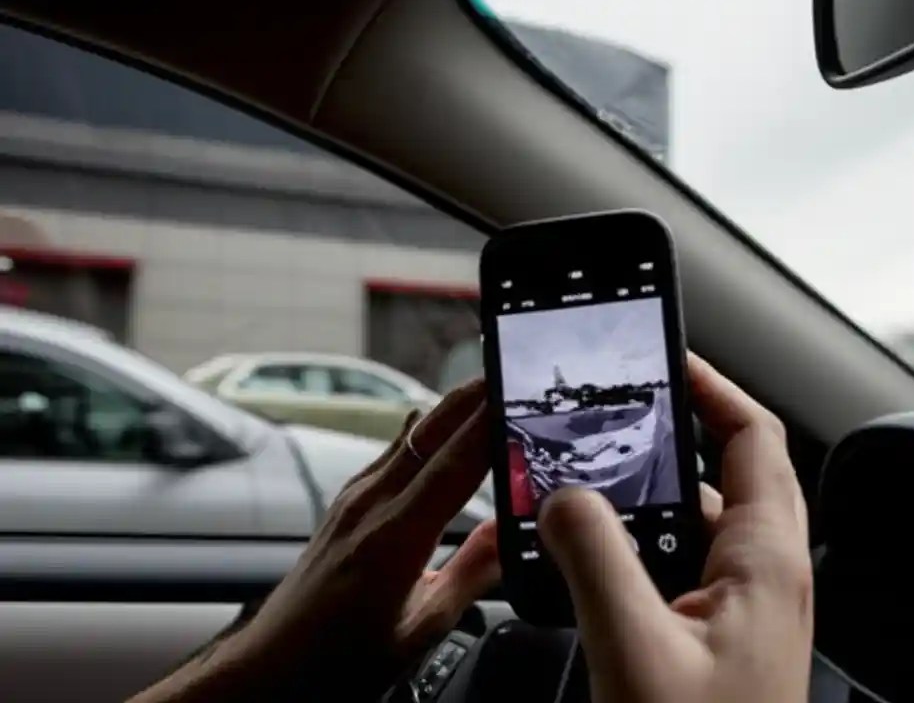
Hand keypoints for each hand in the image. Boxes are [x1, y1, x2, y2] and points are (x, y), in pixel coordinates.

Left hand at [130, 381, 498, 701]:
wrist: (273, 666)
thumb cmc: (340, 658)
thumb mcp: (424, 626)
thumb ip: (474, 571)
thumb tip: (515, 531)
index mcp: (394, 538)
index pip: (455, 461)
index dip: (491, 421)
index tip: (521, 390)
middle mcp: (370, 504)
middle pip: (431, 429)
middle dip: (475, 394)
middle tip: (514, 367)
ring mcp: (354, 498)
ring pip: (413, 433)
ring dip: (454, 408)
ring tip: (493, 389)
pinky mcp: (348, 502)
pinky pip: (396, 450)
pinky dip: (430, 433)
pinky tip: (446, 429)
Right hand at [539, 355, 812, 702]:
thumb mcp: (635, 649)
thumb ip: (595, 562)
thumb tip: (566, 497)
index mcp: (767, 563)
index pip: (754, 436)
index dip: (711, 386)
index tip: (663, 355)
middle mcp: (766, 579)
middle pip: (723, 473)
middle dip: (666, 441)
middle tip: (612, 419)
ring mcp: (745, 612)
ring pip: (697, 527)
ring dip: (644, 505)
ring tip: (584, 496)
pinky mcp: (719, 641)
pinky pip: (682, 570)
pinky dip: (639, 552)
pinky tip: (593, 566)